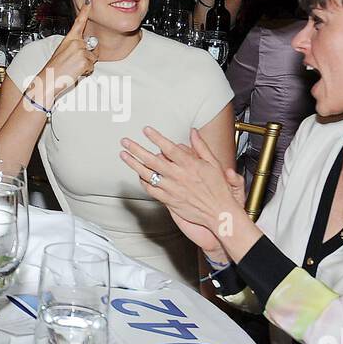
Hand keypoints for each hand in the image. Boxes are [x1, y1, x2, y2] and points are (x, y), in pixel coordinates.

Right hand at [36, 1, 97, 104]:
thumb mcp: (63, 52)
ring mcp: (80, 51)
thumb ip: (75, 47)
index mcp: (69, 38)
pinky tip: (76, 71)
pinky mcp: (84, 60)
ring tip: (74, 67)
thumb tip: (88, 48)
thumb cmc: (54, 68)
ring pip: (93, 58)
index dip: (85, 11)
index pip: (79, 22)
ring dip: (86, 64)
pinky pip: (92, 66)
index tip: (89, 2)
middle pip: (92, 46)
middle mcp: (76, 42)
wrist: (49, 78)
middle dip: (89, 55)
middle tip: (75, 62)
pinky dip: (86, 71)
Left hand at [120, 126, 247, 242]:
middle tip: (125, 141)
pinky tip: (137, 174)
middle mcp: (179, 176)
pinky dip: (142, 182)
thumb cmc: (218, 189)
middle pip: (152, 160)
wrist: (219, 213)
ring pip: (148, 175)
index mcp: (190, 165)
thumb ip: (201, 146)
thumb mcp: (214, 164)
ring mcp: (172, 189)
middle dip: (136, 149)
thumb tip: (193, 131)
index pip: (168, 148)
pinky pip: (151, 190)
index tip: (146, 130)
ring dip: (133, 164)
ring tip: (123, 155)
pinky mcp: (169, 200)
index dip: (156, 138)